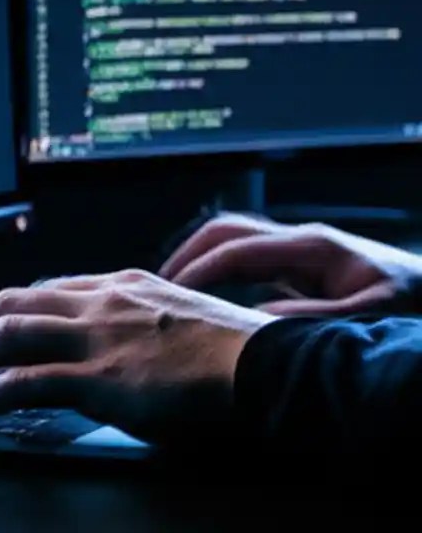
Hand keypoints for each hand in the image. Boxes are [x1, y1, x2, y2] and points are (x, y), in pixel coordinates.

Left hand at [0, 270, 275, 444]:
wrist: (273, 366)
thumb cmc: (242, 354)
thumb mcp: (183, 324)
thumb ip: (144, 330)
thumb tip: (127, 356)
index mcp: (124, 284)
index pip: (47, 291)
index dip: (9, 315)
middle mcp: (101, 300)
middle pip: (11, 304)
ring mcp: (95, 336)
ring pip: (3, 337)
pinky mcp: (95, 378)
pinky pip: (17, 384)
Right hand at [160, 213, 421, 315]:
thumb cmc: (414, 309)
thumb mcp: (368, 317)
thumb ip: (311, 319)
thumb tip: (252, 319)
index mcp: (314, 246)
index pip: (236, 248)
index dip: (197, 270)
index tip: (169, 295)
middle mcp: (303, 243)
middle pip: (227, 231)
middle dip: (186, 254)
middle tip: (156, 285)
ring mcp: (303, 254)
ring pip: (235, 244)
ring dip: (200, 262)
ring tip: (172, 292)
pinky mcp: (305, 271)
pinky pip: (251, 266)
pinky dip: (220, 277)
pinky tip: (208, 303)